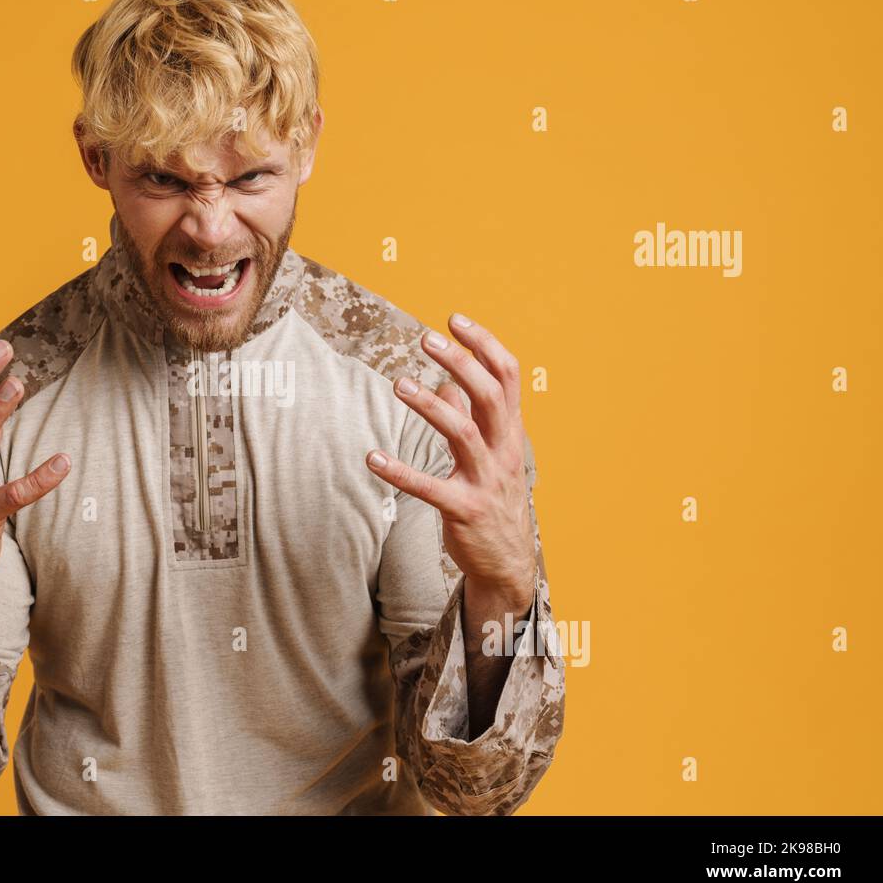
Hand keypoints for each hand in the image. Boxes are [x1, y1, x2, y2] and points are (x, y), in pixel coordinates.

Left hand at [366, 312, 535, 613]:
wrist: (509, 564)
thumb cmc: (494, 501)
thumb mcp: (489, 456)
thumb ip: (470, 418)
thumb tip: (447, 383)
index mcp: (510, 433)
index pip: (507, 377)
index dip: (484, 345)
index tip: (455, 318)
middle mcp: (503, 452)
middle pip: (490, 396)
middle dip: (461, 362)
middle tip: (427, 337)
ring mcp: (486, 481)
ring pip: (464, 434)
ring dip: (432, 405)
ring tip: (399, 383)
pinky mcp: (464, 511)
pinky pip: (429, 488)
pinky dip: (401, 471)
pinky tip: (372, 457)